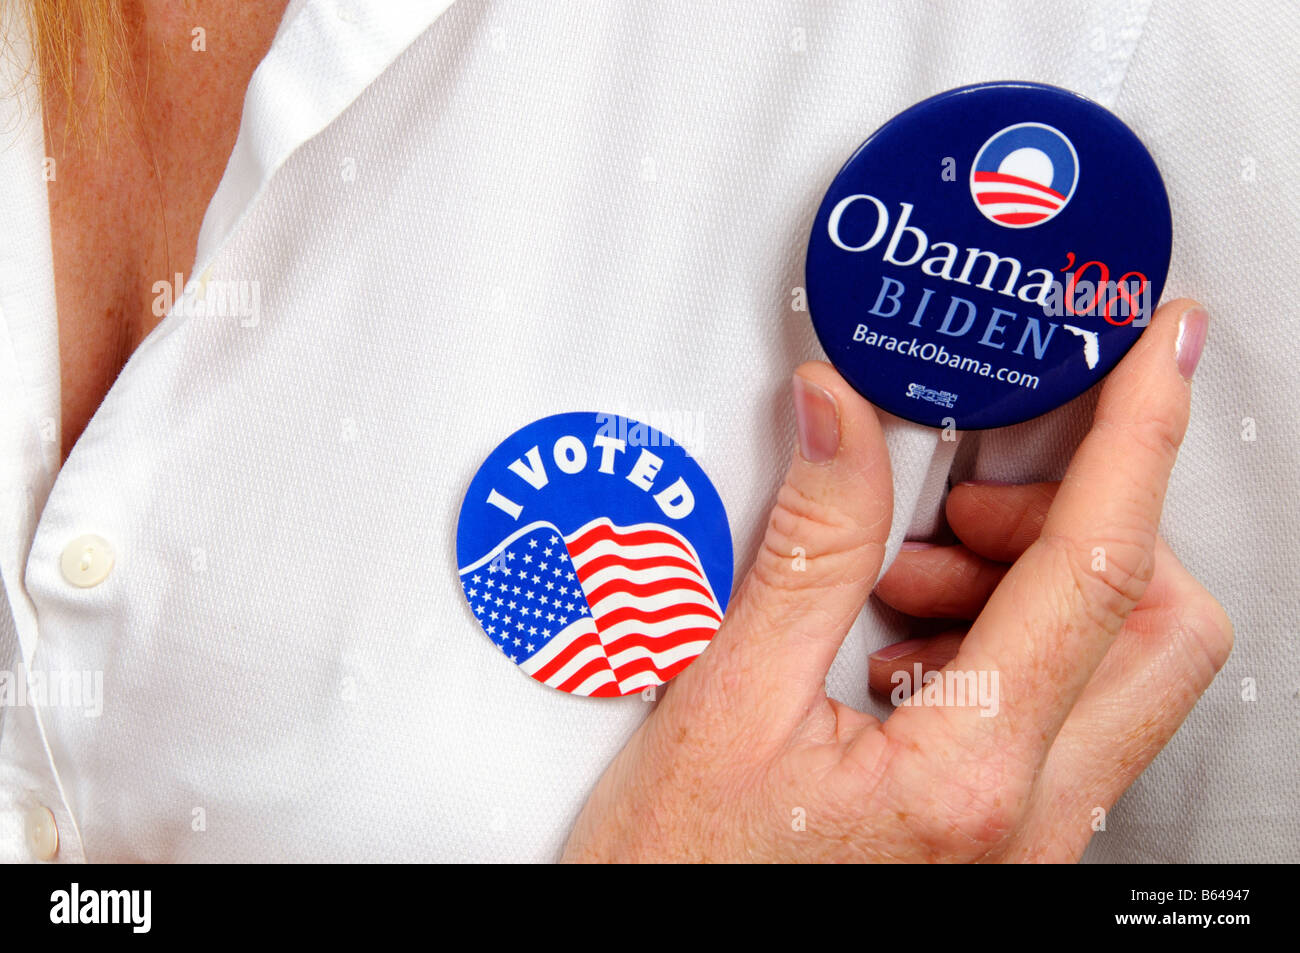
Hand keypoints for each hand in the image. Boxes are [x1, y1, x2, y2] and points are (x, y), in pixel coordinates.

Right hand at [562, 298, 1231, 862]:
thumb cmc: (679, 881)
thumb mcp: (726, 703)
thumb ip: (803, 551)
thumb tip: (840, 419)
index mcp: (968, 775)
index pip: (1096, 567)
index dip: (1137, 435)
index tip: (1157, 350)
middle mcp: (1030, 820)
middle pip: (1158, 628)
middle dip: (1087, 525)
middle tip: (978, 500)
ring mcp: (1029, 839)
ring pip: (1119, 673)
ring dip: (1033, 589)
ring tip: (908, 583)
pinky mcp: (1005, 841)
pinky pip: (1064, 718)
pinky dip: (1006, 648)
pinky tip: (906, 650)